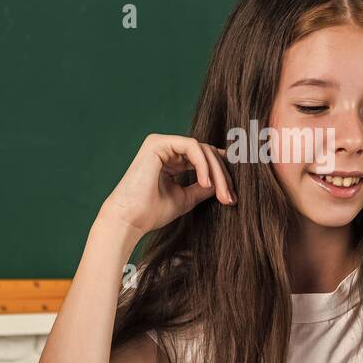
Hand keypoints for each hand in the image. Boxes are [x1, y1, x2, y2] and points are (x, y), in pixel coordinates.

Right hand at [98, 134, 235, 236]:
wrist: (129, 220)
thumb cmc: (151, 213)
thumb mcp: (186, 198)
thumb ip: (203, 187)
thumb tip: (224, 183)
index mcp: (172, 160)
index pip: (205, 159)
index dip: (222, 173)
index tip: (233, 195)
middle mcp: (167, 148)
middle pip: (207, 153)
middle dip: (222, 176)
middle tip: (230, 199)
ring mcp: (162, 143)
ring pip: (202, 150)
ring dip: (216, 172)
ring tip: (222, 194)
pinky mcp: (158, 143)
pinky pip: (192, 147)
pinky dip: (203, 165)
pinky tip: (206, 183)